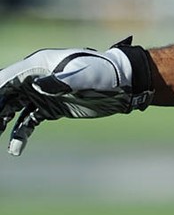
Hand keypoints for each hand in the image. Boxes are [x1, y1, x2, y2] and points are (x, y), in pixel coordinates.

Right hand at [0, 39, 153, 155]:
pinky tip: (15, 149)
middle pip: (6, 93)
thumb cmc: (103, 74)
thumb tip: (38, 86)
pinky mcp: (51, 108)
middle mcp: (36, 78)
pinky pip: (29, 121)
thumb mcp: (83, 76)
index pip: (8, 78)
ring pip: (14, 108)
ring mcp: (43, 93)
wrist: (122, 85)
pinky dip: (20, 134)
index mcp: (38, 65)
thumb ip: (60, 81)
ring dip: (3, 120)